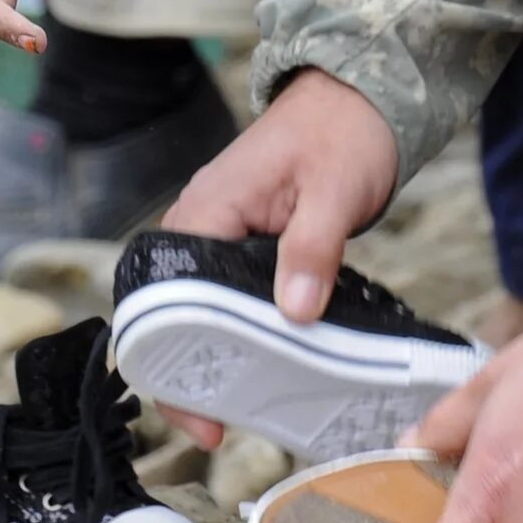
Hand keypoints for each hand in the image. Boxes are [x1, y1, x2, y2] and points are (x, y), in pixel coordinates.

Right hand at [158, 68, 401, 443]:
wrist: (360, 96)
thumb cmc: (343, 131)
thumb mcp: (334, 191)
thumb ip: (312, 249)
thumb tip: (294, 313)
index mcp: (207, 208)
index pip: (163, 297)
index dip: (171, 361)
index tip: (201, 412)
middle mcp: (201, 222)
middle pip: (170, 313)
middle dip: (187, 373)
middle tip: (220, 427)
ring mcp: (222, 232)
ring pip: (200, 309)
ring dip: (216, 357)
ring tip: (244, 409)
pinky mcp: (246, 241)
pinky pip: (228, 297)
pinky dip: (241, 333)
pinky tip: (266, 367)